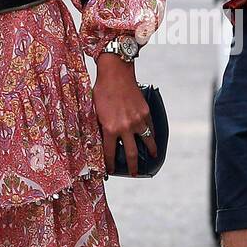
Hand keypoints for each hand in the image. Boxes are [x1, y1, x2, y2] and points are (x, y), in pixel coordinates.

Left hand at [93, 55, 156, 176]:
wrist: (115, 74)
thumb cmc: (101, 90)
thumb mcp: (94, 111)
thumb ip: (99, 127)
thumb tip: (99, 139)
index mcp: (110, 129)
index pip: (110, 153)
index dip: (109, 164)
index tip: (109, 170)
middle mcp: (125, 127)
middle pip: (131, 154)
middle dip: (132, 167)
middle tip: (133, 173)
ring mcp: (137, 120)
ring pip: (147, 142)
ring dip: (150, 152)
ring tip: (151, 158)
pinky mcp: (145, 112)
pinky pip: (150, 127)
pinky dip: (152, 135)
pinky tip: (152, 139)